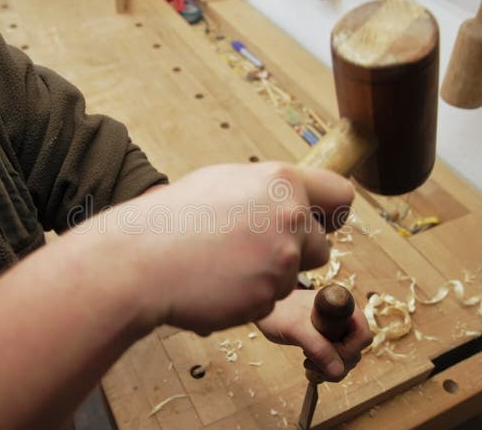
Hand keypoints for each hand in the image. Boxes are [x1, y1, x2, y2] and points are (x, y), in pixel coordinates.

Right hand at [112, 162, 353, 335]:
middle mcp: (291, 215)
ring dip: (271, 276)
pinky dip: (251, 297)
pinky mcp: (269, 295)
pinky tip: (219, 283)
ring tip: (226, 264)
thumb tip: (293, 196)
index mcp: (281, 180)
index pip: (341, 196)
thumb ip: (267, 191)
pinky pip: (272, 300)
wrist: (140, 260)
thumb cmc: (174, 219)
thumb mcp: (223, 182)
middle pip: (323, 245)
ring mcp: (283, 258)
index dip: (331, 214)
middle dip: (297, 253)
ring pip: (296, 276)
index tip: (320, 223)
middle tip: (252, 250)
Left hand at [255, 289, 372, 381]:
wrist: (266, 311)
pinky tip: (309, 362)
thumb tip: (339, 371)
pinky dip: (327, 366)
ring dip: (331, 366)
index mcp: (343, 305)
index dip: (348, 350)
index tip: (325, 353)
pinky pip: (338, 358)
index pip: (362, 335)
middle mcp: (346, 315)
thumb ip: (318, 348)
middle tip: (311, 362)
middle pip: (357, 349)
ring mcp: (339, 327)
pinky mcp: (331, 336)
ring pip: (349, 356)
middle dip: (337, 361)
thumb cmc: (277, 312)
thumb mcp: (296, 330)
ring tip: (307, 361)